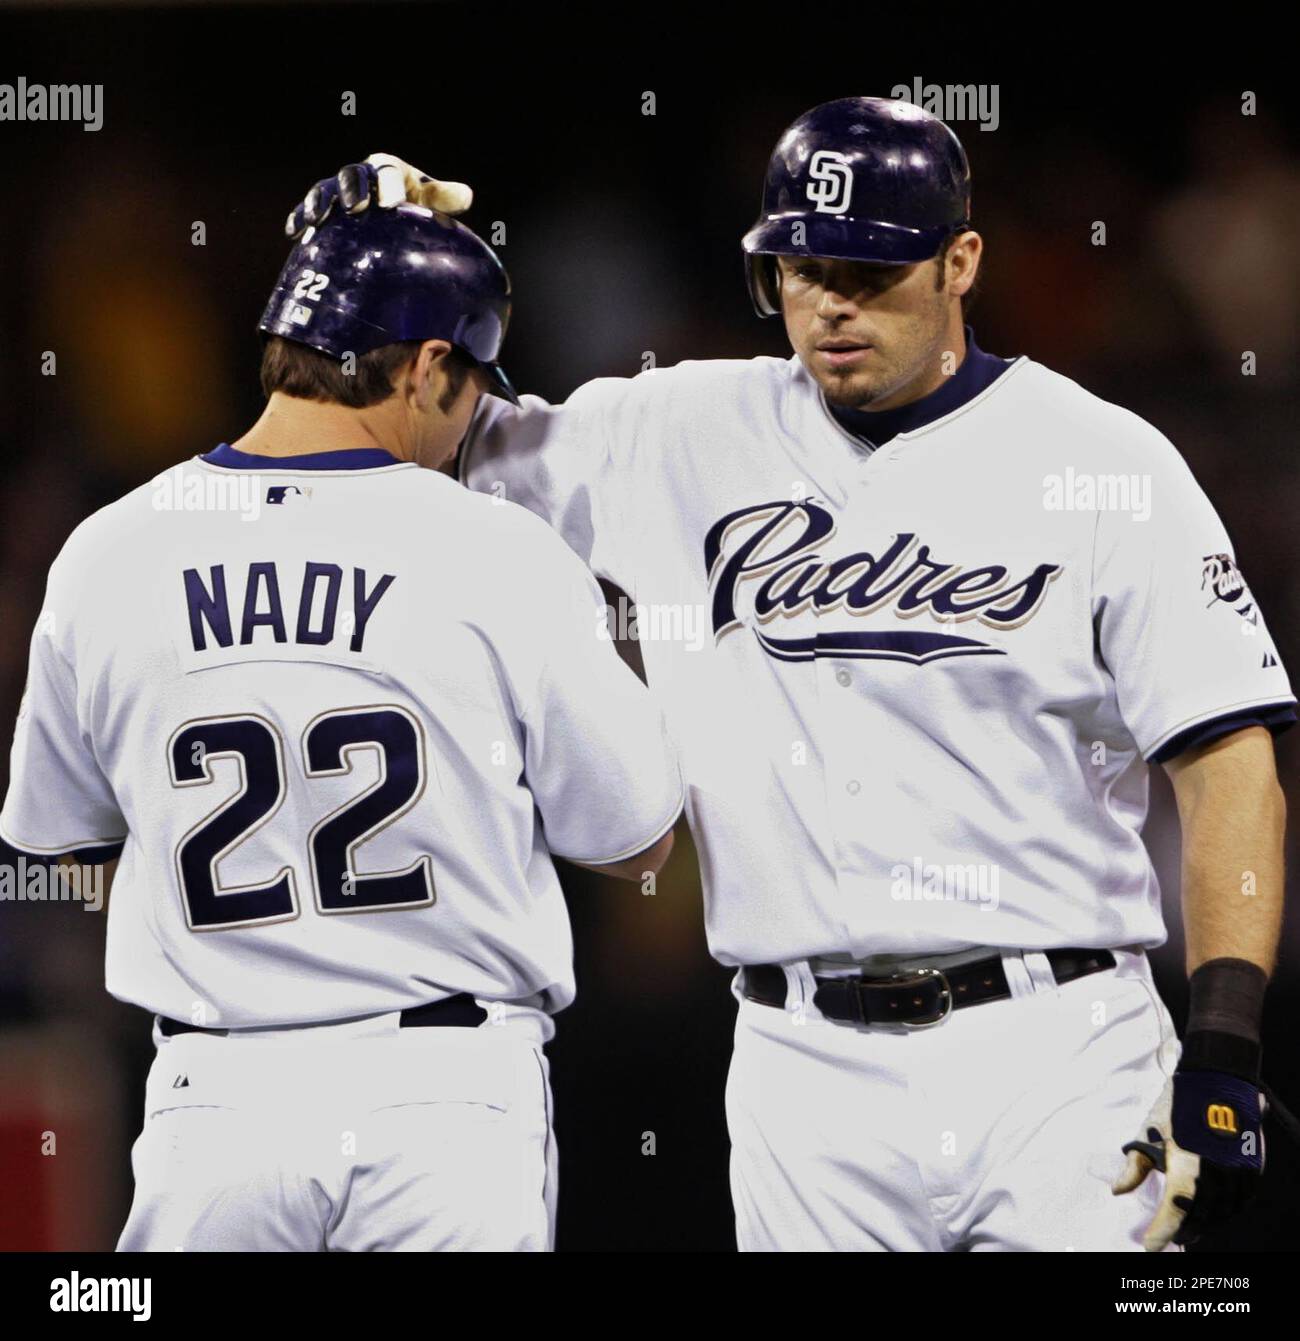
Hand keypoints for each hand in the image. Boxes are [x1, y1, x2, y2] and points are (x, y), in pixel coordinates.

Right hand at [284, 153, 472, 238]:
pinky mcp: (325, 211)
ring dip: (321, 202)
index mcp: (389, 169)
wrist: (392, 215)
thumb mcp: (429, 200)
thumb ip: (443, 197)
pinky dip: (300, 219)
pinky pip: (308, 212)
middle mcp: (361, 176)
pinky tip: (295, 233)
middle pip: (352, 176)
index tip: (392, 203)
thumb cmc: (414, 205)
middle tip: (357, 208)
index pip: (388, 170)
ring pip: (326, 190)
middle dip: (353, 189)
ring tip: (318, 218)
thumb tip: (466, 195)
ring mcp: (339, 192)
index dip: (388, 183)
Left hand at [1113, 1066, 1263, 1249]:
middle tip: (1167, 1238)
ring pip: (1222, 1213)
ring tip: (1189, 1230)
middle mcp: (1216, 1175)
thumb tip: (1117, 1192)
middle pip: (1200, 1217)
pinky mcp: (1251, 1168)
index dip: (1161, 1232)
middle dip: (1182, 1231)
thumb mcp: (1148, 1132)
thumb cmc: (1176, 1105)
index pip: (1174, 1212)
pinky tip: (1214, 1213)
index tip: (1149, 1246)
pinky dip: (1225, 1212)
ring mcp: (1238, 1173)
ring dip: (1205, 1224)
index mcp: (1187, 1167)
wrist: (1216, 1079)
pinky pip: (1239, 1202)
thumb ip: (1135, 1167)